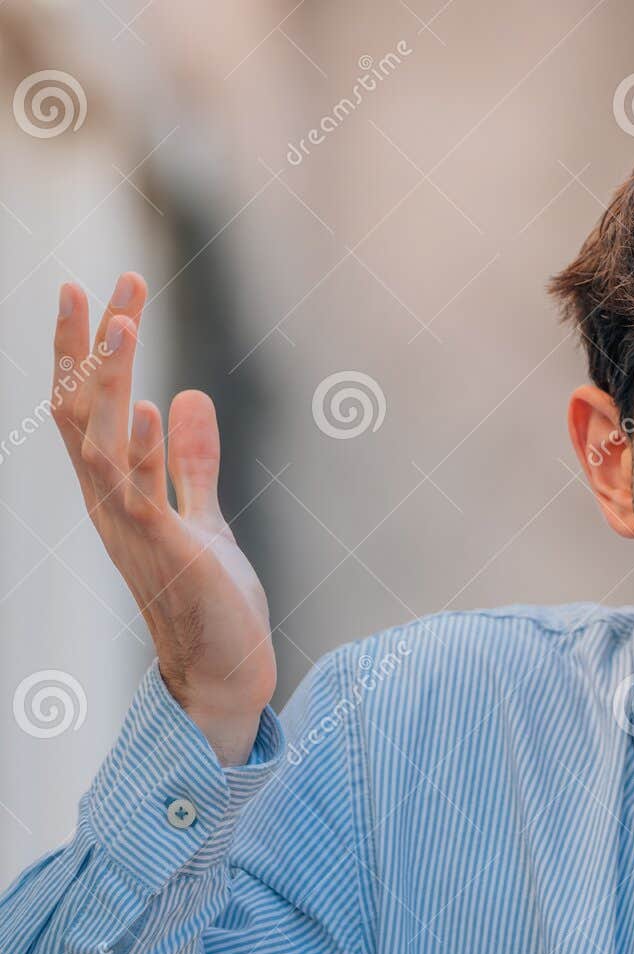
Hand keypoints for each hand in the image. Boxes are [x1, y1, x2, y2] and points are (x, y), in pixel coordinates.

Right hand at [51, 274, 273, 763]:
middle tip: (111, 281)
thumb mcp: (204, 515)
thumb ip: (192, 463)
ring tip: (125, 326)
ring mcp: (132, 528)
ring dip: (114, 385)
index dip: (90, 349)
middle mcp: (110, 503)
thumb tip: (190, 398)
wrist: (224, 669)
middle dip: (95, 347)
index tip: (101, 289)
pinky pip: (142, 497)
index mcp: (116, 490)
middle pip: (85, 411)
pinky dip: (144, 453)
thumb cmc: (210, 596)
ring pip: (103, 443)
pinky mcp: (167, 554)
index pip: (90, 406)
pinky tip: (153, 409)